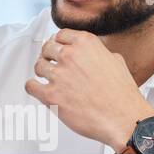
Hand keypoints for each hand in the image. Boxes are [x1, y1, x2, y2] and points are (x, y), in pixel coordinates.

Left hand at [24, 30, 153, 147]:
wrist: (122, 118)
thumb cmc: (122, 95)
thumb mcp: (116, 61)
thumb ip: (98, 54)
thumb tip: (92, 55)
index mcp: (86, 43)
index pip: (61, 35)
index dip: (58, 42)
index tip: (56, 47)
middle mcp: (70, 55)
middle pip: (47, 48)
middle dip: (48, 56)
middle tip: (50, 62)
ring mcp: (59, 75)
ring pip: (38, 66)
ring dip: (42, 71)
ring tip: (47, 78)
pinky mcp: (51, 96)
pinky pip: (31, 86)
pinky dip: (33, 87)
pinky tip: (37, 89)